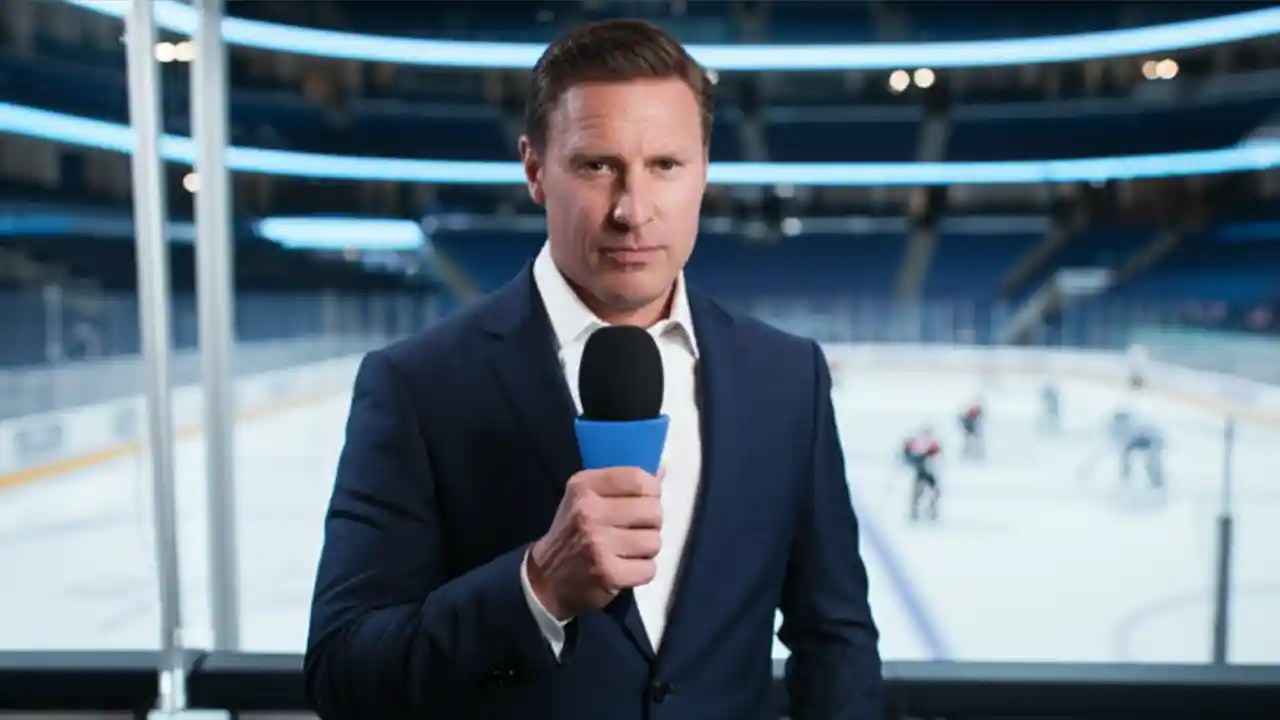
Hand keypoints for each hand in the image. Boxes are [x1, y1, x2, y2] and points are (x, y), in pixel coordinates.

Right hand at [527, 466, 663, 619]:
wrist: (545, 578)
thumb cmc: (573, 532)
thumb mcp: (586, 498)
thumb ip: (622, 483)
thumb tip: (662, 470)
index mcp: (583, 486)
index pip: (638, 479)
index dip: (651, 491)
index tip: (645, 501)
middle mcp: (589, 512)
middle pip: (653, 511)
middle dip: (650, 523)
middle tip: (634, 530)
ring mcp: (598, 545)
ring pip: (654, 541)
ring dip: (646, 549)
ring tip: (627, 550)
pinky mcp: (609, 574)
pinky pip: (650, 569)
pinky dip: (641, 571)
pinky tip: (625, 568)